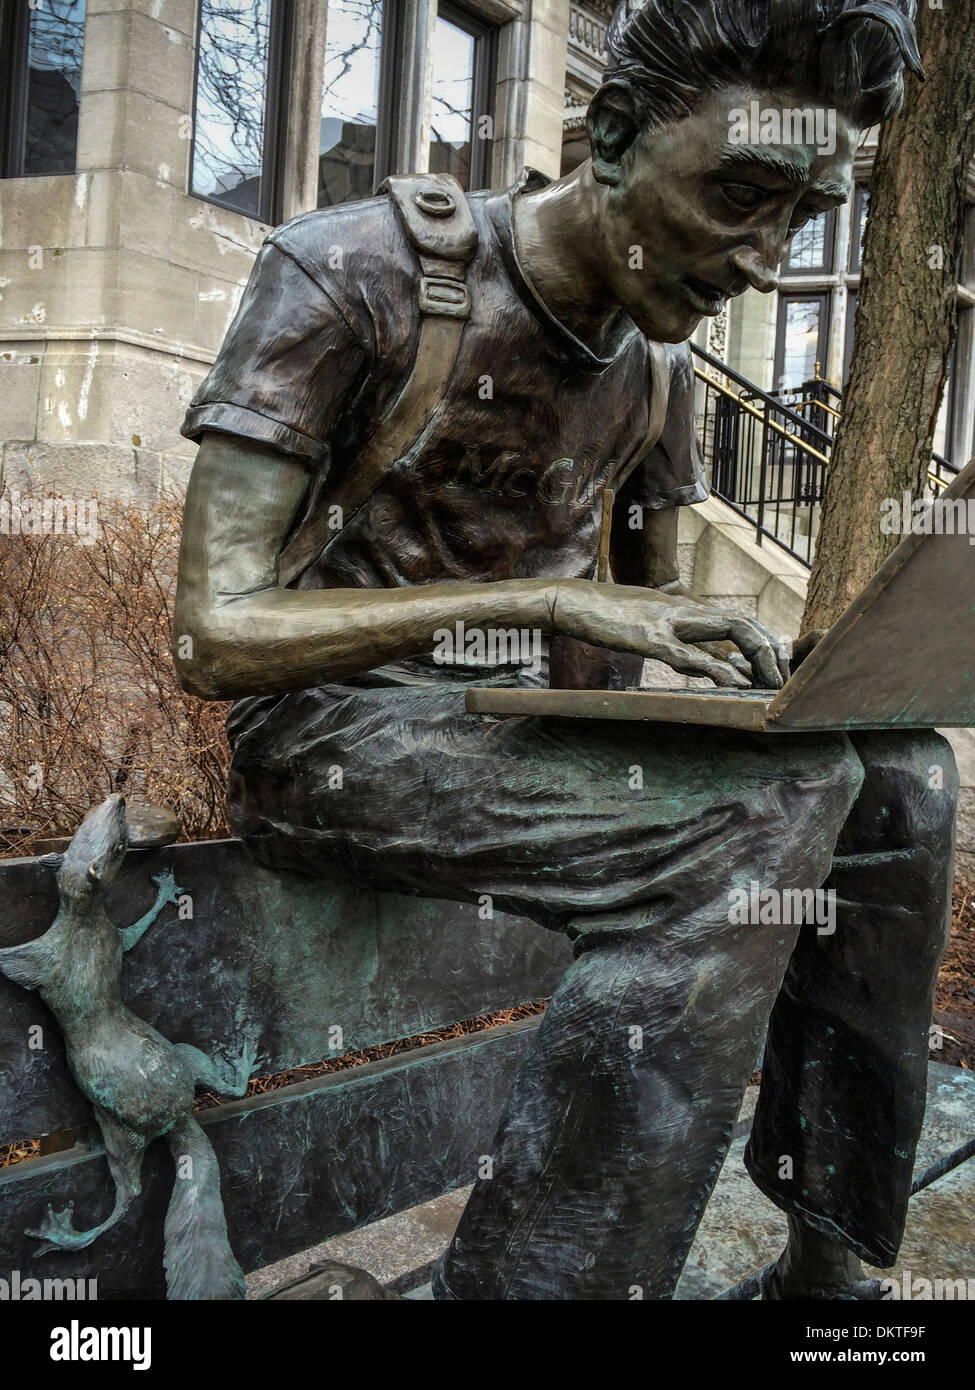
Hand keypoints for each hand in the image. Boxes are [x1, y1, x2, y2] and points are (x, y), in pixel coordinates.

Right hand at [548, 580, 790, 688]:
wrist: (572, 601)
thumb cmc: (606, 615)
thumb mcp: (649, 624)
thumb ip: (678, 640)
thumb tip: (701, 663)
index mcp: (685, 608)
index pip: (739, 620)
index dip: (764, 643)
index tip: (777, 668)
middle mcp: (684, 611)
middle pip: (744, 623)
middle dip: (772, 653)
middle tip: (784, 681)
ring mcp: (669, 622)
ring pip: (730, 632)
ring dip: (758, 659)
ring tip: (774, 684)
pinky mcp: (649, 638)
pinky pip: (691, 655)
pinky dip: (720, 669)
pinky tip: (737, 684)